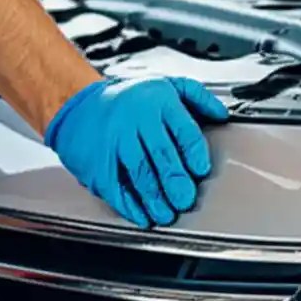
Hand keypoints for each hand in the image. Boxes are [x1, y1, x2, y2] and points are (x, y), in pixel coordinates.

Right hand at [44, 77, 229, 227]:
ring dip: (154, 198)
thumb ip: (198, 97)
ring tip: (166, 213)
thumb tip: (222, 114)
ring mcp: (114, 141)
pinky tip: (141, 214)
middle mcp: (135, 120)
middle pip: (160, 154)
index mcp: (158, 101)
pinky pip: (114, 186)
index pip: (182, 129)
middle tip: (185, 199)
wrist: (78, 101)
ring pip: (138, 172)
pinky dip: (128, 204)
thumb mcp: (167, 85)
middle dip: (174, 180)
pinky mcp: (96, 161)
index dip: (193, 152)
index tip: (200, 170)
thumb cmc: (130, 98)